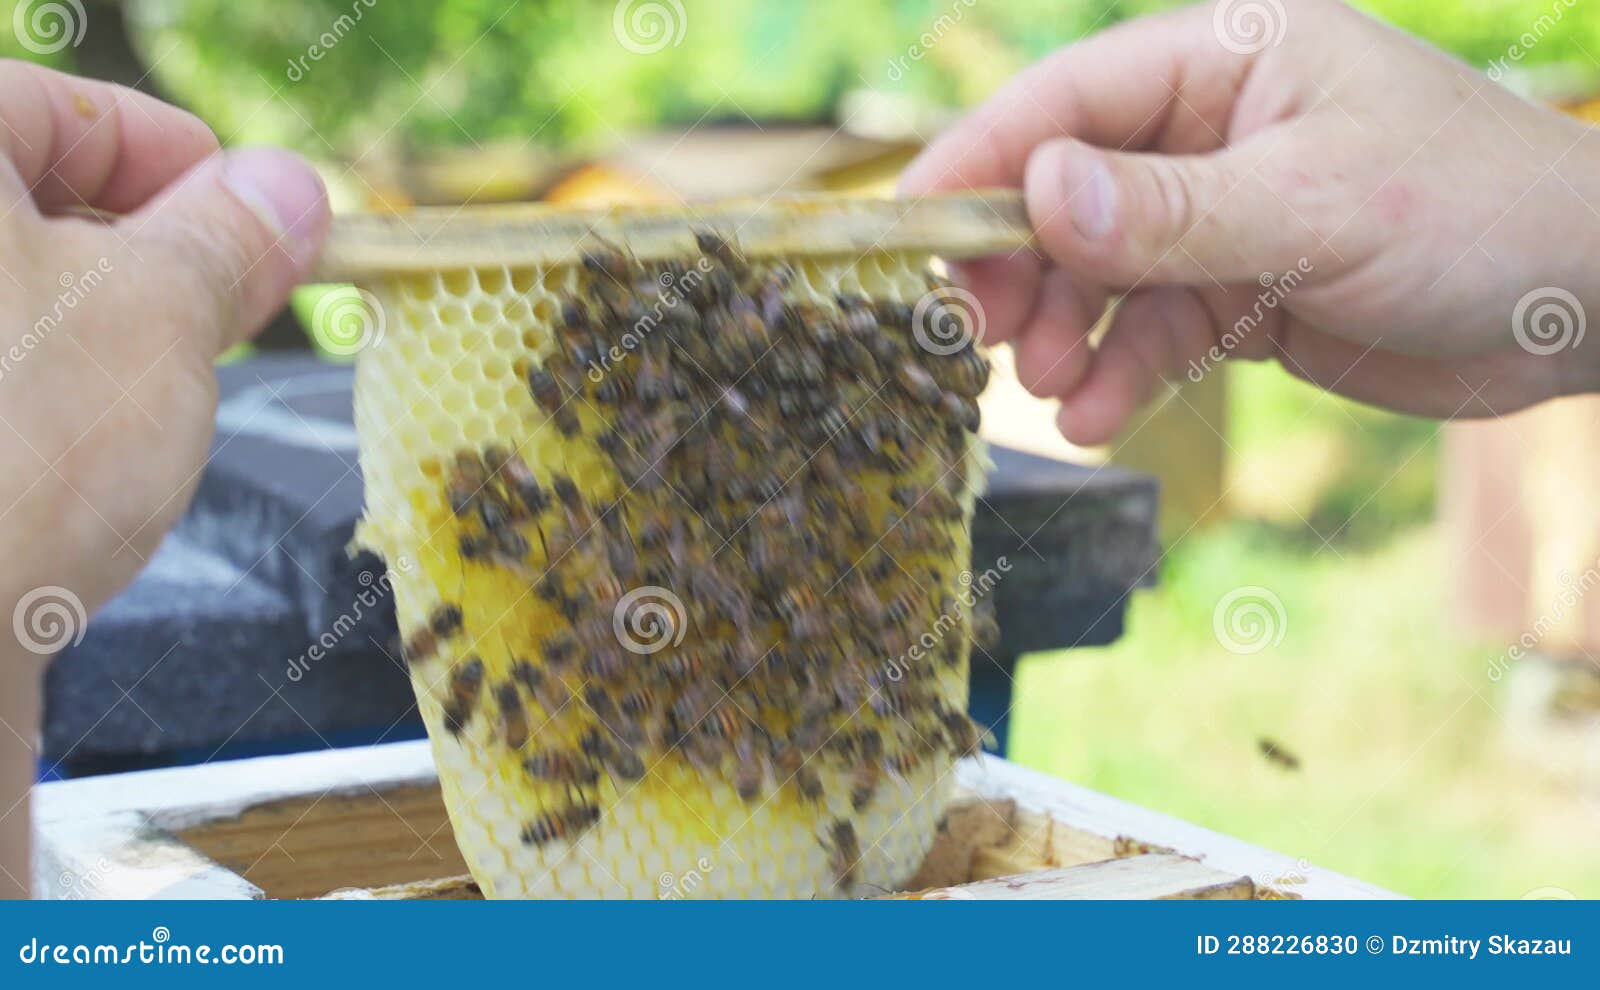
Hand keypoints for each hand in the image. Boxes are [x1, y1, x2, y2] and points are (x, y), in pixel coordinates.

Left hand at [0, 62, 328, 618]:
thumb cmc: (12, 455)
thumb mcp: (164, 315)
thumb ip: (231, 236)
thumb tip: (287, 191)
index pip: (68, 109)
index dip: (187, 164)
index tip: (261, 225)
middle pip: (27, 198)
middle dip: (144, 254)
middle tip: (225, 313)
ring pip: (6, 294)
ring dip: (94, 328)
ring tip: (152, 396)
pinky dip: (32, 387)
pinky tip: (75, 449)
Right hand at [901, 0, 1599, 444]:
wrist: (1586, 304)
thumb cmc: (1477, 213)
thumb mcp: (1317, 206)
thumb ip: (1172, 211)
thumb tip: (1038, 193)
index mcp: (1227, 58)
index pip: (1068, 99)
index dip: (979, 161)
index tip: (905, 228)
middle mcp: (1210, 129)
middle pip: (1065, 191)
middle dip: (1020, 267)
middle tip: (983, 337)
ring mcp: (1219, 214)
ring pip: (1098, 272)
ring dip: (1064, 335)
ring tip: (1052, 392)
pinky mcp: (1236, 289)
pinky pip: (1147, 329)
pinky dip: (1118, 374)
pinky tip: (1098, 416)